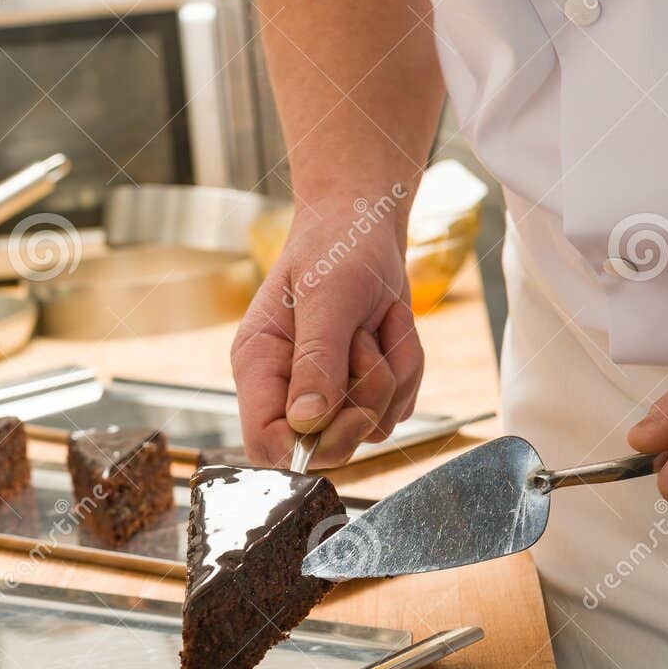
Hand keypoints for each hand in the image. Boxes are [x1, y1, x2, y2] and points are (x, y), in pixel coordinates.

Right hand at [230, 197, 423, 467]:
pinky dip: (408, 368)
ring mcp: (327, 393)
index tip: (344, 410)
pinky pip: (397, 408)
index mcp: (259, 367)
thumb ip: (317, 359)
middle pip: (325, 448)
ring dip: (393, 375)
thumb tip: (307, 421)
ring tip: (381, 321)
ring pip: (370, 428)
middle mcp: (288, 388)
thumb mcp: (329, 295)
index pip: (266, 444)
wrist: (367, 221)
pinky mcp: (363, 389)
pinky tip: (391, 325)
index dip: (305, 445)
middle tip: (371, 348)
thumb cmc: (338, 244)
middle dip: (363, 403)